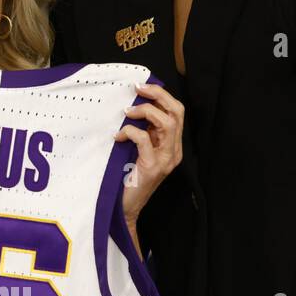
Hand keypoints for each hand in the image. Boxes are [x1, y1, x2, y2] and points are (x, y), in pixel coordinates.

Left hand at [117, 83, 184, 230]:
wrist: (125, 209)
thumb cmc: (127, 179)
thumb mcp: (137, 152)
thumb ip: (142, 134)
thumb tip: (131, 108)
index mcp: (172, 145)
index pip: (177, 112)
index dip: (162, 95)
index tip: (141, 87)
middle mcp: (174, 151)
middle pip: (177, 112)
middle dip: (158, 95)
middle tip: (137, 89)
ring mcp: (165, 159)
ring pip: (167, 123)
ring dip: (146, 112)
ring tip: (127, 112)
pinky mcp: (152, 167)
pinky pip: (145, 140)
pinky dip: (130, 132)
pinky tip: (118, 136)